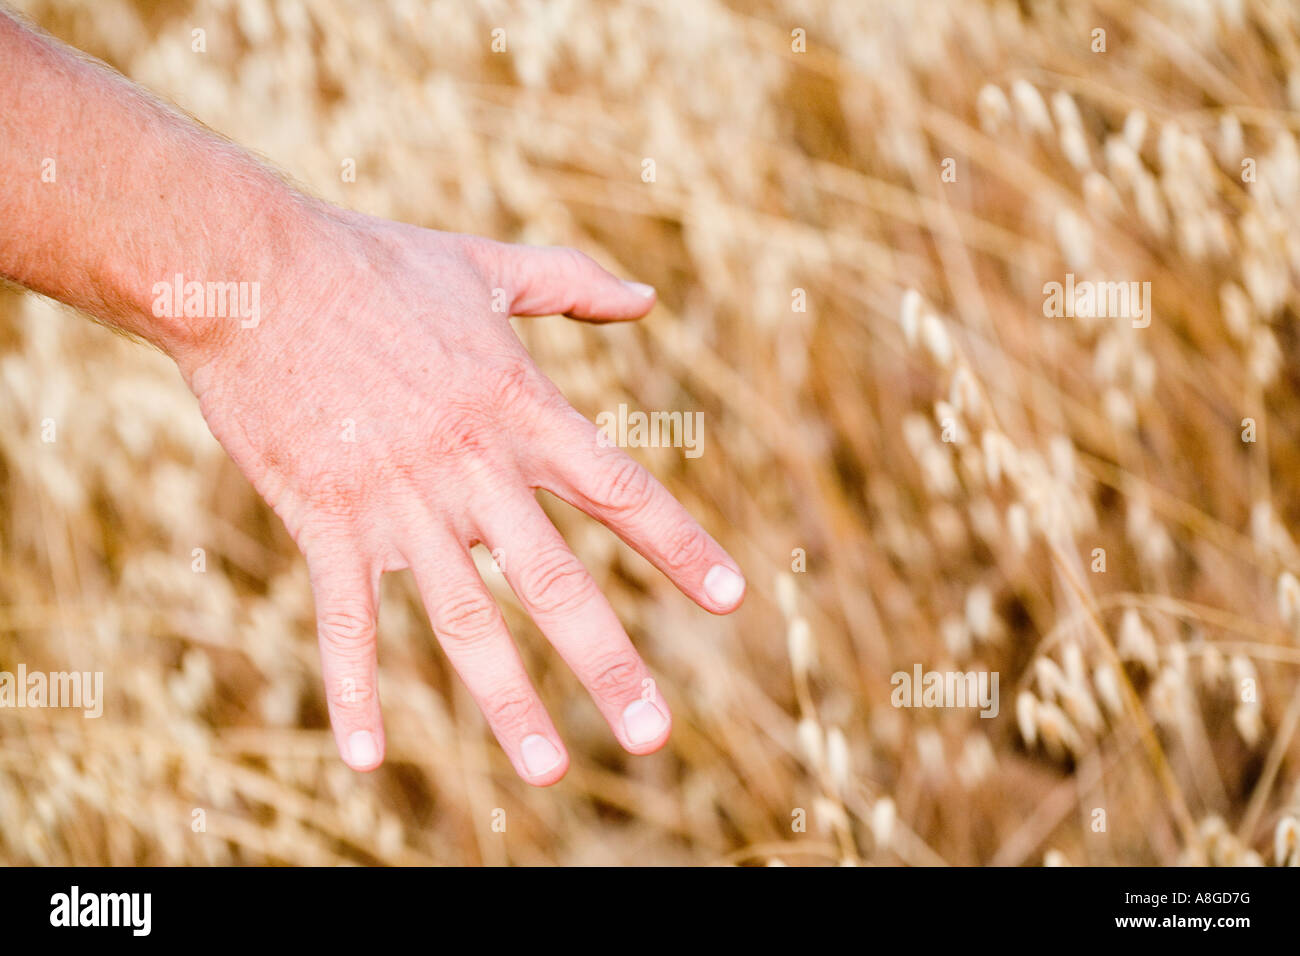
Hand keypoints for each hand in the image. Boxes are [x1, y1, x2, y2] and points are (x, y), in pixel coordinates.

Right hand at [181, 213, 746, 783]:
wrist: (250, 270)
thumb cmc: (372, 264)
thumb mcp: (486, 268)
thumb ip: (573, 284)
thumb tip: (648, 296)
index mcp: (519, 410)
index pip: (620, 490)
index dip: (680, 547)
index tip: (731, 599)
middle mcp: (472, 468)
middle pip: (555, 582)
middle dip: (609, 663)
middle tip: (654, 736)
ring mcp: (398, 501)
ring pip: (464, 619)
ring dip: (509, 701)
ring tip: (551, 772)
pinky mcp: (325, 519)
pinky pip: (344, 620)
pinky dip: (353, 689)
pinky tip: (367, 759)